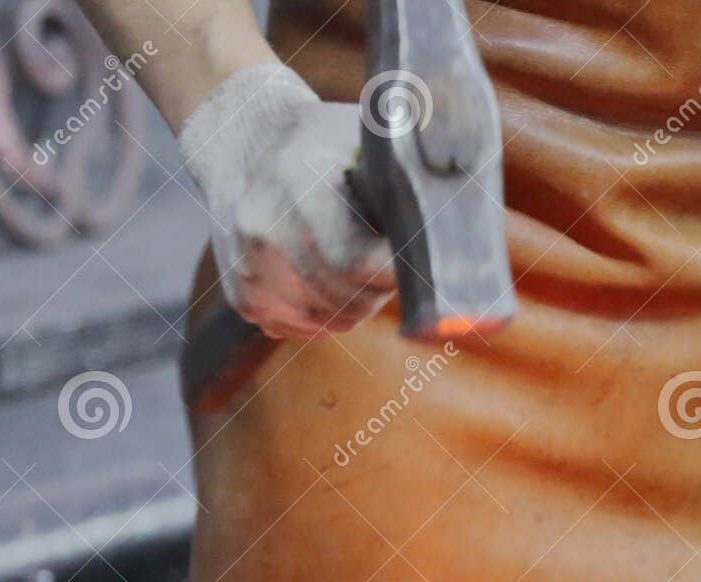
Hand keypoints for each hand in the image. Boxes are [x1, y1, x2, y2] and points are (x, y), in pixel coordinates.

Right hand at [179, 63, 395, 338]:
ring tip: (357, 260)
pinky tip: (328, 275)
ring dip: (357, 301)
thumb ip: (406, 170)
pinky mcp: (243, 297)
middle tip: (389, 257)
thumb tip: (458, 213)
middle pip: (350, 299)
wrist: (245, 141)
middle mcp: (264, 230)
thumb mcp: (363, 134)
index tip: (419, 258)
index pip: (358, 263)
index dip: (397, 270)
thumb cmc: (324, 140)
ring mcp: (249, 268)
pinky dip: (327, 312)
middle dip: (382, 287)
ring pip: (333, 320)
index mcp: (297, 184)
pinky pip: (305, 329)